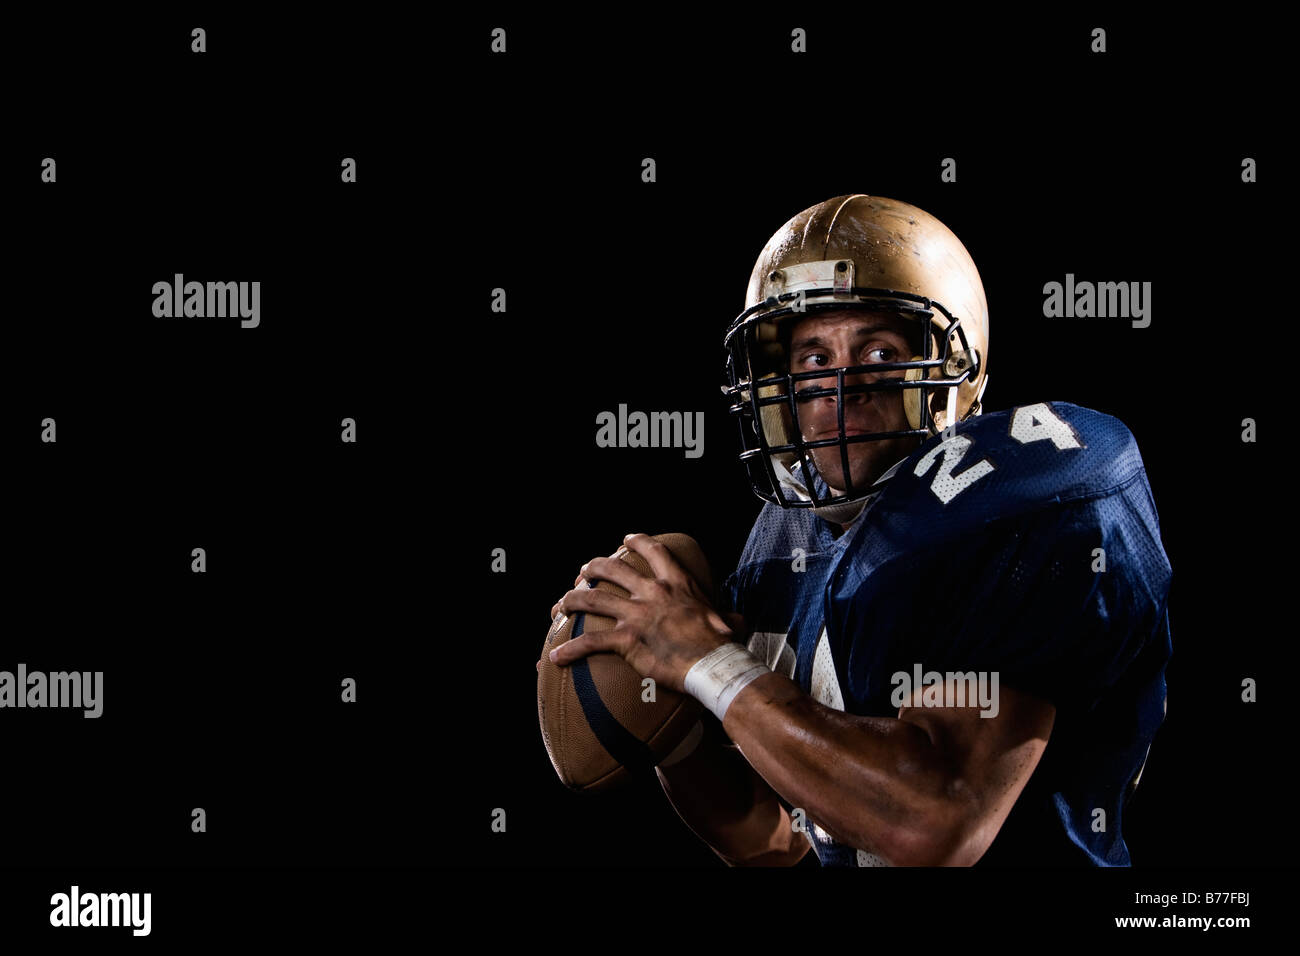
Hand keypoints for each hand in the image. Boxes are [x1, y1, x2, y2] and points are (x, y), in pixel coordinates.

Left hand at [548, 533, 738, 693]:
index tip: (625, 540)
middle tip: (582, 573)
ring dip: (570, 601)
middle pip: (612, 569)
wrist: (714, 663)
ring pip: (592, 599)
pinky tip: (556, 657)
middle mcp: (652, 592)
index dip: (637, 542)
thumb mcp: (726, 620)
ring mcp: (636, 614)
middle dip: (591, 569)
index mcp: (676, 583)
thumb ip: (726, 617)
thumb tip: (738, 623)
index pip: (654, 551)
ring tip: (559, 606)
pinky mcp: (626, 639)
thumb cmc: (723, 644)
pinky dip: (570, 649)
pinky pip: (590, 642)